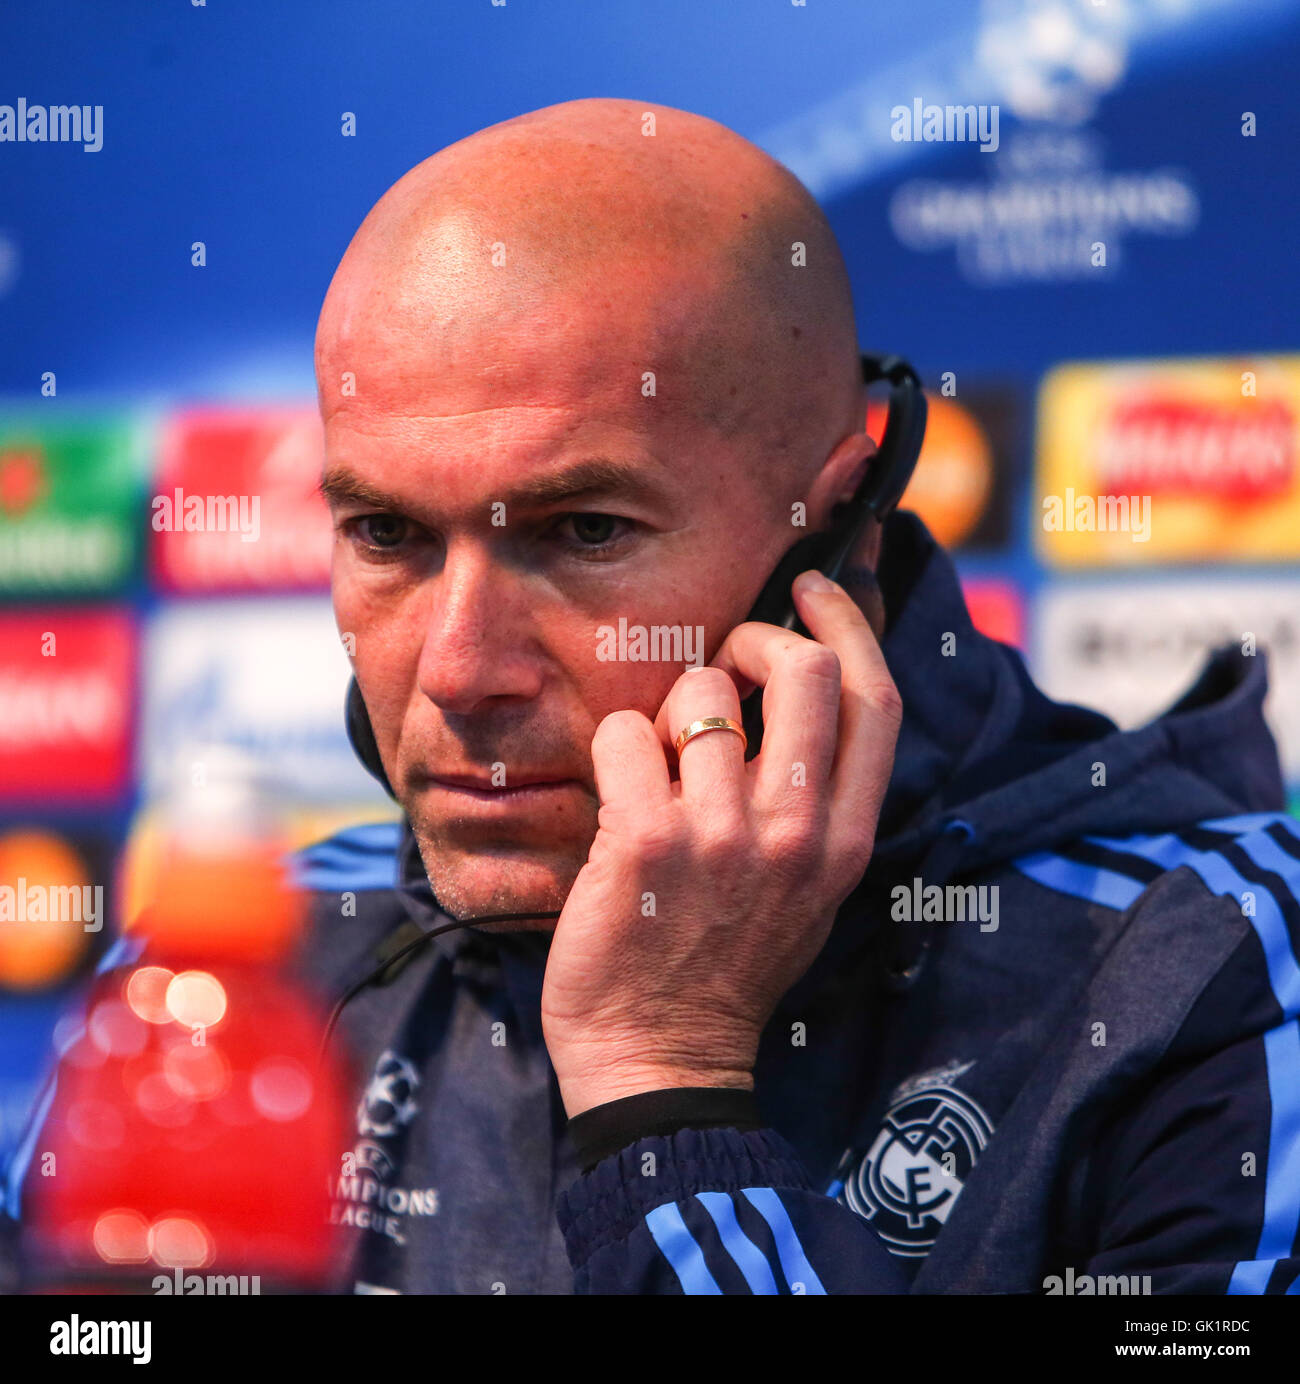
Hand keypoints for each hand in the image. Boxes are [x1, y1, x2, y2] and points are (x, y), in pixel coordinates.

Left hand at [540, 570, 902, 1117]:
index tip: (813, 589)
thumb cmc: (727, 963)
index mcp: (845, 842)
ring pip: (700, 692)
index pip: (874, 701)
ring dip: (670, 711)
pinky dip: (615, 747)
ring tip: (657, 766)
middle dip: (757, 639)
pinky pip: (625, 734)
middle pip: (804, 672)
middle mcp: (796, 832)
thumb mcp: (807, 889)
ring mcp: (720, 836)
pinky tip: (617, 795)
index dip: (848, 624)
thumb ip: (817, 799)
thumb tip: (805, 688)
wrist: (660, 1062)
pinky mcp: (642, 841)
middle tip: (727, 658)